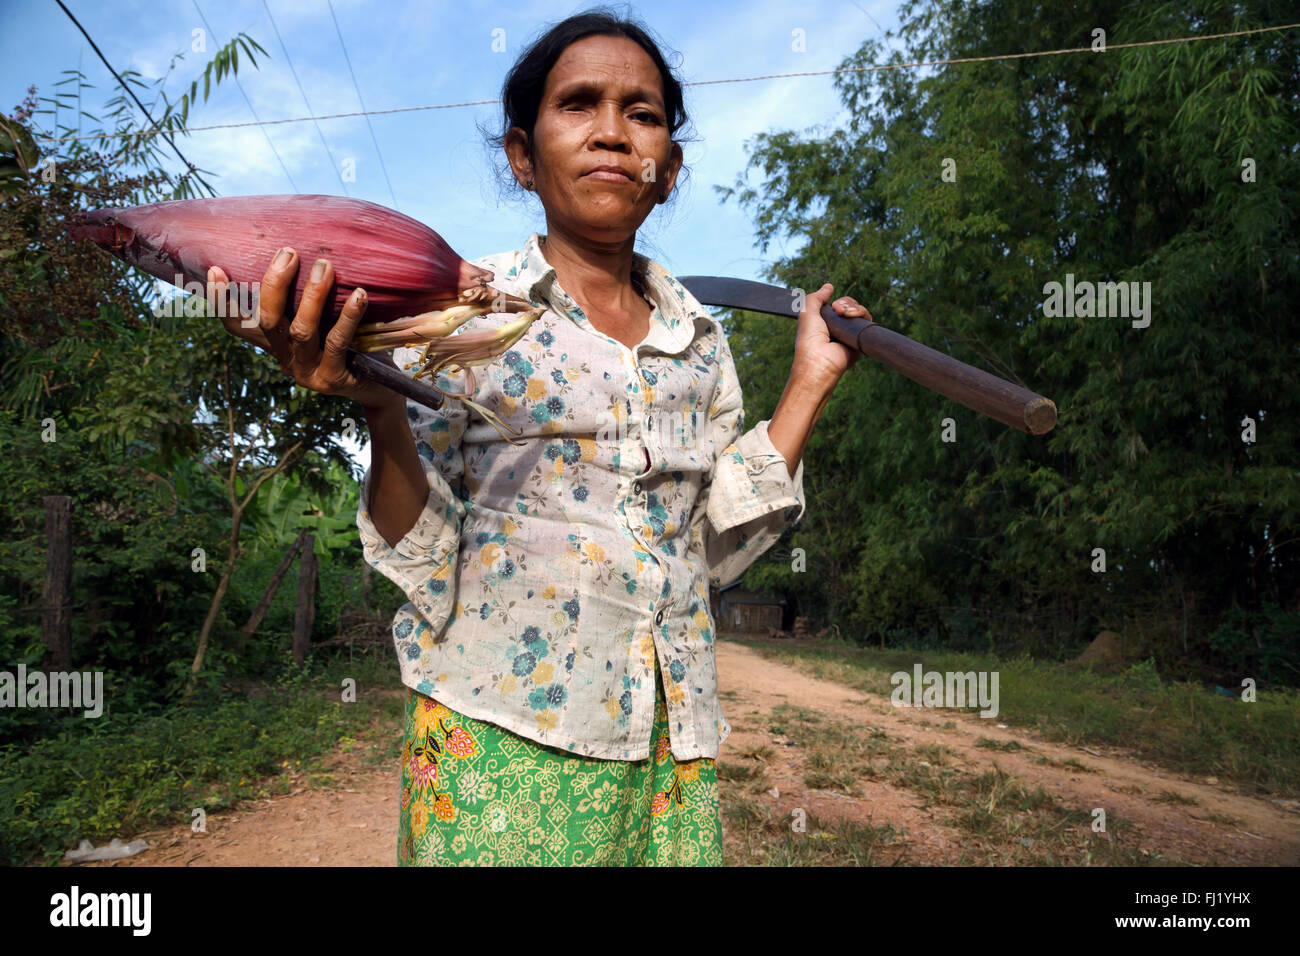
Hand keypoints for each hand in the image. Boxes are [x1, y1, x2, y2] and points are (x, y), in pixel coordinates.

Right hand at [205, 248, 404, 411]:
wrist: (379, 387)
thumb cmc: (353, 344)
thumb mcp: (326, 320)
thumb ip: (309, 298)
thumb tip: (310, 249)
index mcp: (277, 342)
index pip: (238, 325)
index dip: (221, 301)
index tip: (214, 269)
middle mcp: (286, 358)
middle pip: (267, 320)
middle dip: (274, 284)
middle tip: (289, 253)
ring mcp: (307, 371)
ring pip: (300, 331)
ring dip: (312, 296)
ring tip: (325, 266)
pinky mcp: (332, 379)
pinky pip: (337, 343)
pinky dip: (347, 317)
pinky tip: (359, 295)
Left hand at [792, 282, 868, 391]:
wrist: (820, 360)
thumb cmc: (809, 340)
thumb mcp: (806, 312)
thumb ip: (815, 297)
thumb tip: (828, 286)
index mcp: (825, 323)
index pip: (838, 306)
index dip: (837, 301)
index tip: (832, 304)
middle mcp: (838, 329)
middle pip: (850, 306)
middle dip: (846, 302)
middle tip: (837, 308)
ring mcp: (850, 334)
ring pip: (859, 311)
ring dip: (852, 307)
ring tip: (842, 313)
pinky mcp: (860, 339)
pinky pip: (866, 320)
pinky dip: (860, 314)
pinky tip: (850, 316)